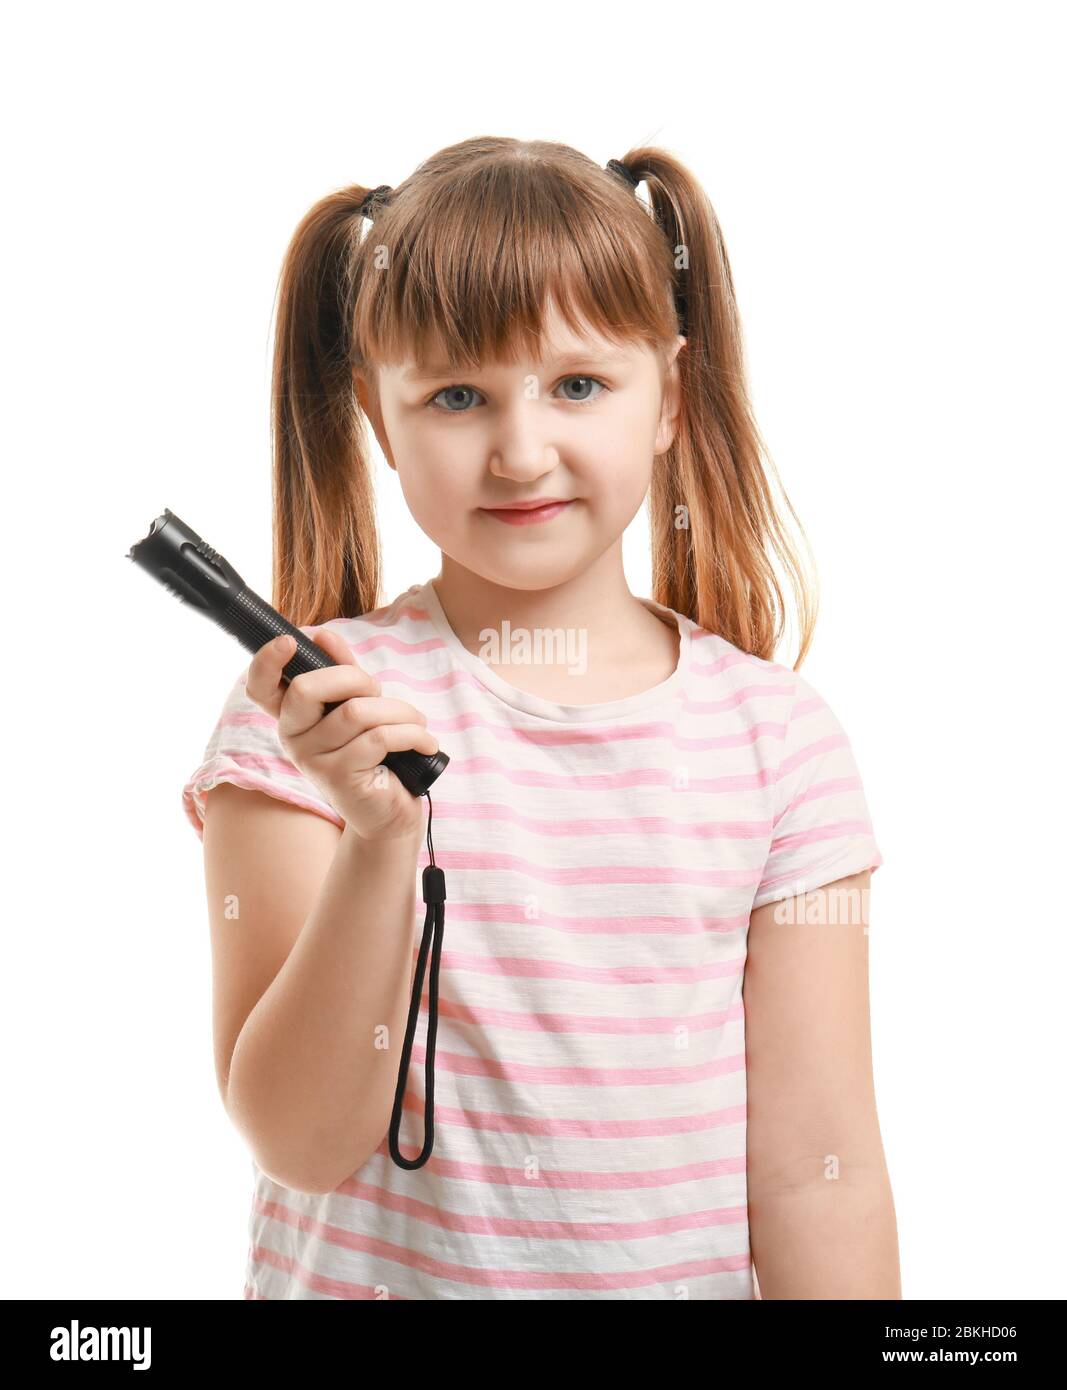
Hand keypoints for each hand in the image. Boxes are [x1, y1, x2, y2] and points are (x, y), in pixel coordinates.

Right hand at [244, 624, 436, 842]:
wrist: (389, 811)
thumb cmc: (374, 754)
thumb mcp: (358, 705)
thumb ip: (341, 670)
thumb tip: (323, 635)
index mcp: (292, 717)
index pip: (260, 688)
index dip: (266, 662)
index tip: (289, 641)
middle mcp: (292, 738)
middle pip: (307, 688)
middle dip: (355, 678)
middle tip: (379, 693)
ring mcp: (312, 760)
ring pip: (355, 712)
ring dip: (397, 711)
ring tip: (416, 722)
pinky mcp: (339, 778)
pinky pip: (378, 738)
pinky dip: (411, 734)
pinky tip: (425, 743)